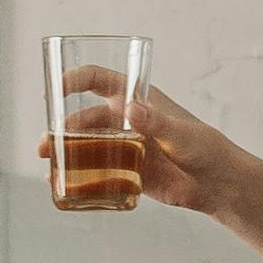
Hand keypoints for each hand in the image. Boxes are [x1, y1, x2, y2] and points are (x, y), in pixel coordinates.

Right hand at [37, 74, 241, 214]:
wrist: (216, 184)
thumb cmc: (204, 148)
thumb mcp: (180, 132)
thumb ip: (157, 122)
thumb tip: (131, 109)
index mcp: (136, 98)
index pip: (98, 79)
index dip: (75, 79)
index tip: (57, 88)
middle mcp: (124, 119)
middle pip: (83, 117)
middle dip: (61, 127)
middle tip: (46, 143)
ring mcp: (123, 145)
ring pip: (85, 144)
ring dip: (63, 150)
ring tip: (48, 162)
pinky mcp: (126, 170)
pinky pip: (95, 171)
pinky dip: (76, 175)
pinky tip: (61, 183)